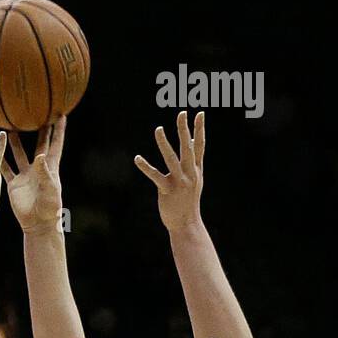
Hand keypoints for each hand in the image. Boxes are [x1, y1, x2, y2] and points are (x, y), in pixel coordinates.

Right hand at [2, 117, 65, 233]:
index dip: (58, 130)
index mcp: (50, 168)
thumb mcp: (49, 189)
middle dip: (39, 129)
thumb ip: (44, 172)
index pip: (55, 144)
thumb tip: (40, 155)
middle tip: (36, 113)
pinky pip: (6, 169)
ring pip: (19, 154)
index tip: (61, 114)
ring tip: (11, 127)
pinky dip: (0, 160)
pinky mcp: (14, 184)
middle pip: (39, 144)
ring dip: (15, 142)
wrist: (37, 224)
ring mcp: (25, 176)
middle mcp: (38, 169)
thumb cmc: (49, 208)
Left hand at [134, 111, 204, 231]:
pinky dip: (145, 167)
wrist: (186, 224)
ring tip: (158, 129)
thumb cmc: (188, 201)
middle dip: (184, 130)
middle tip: (182, 113)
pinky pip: (155, 176)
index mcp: (196, 169)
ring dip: (164, 143)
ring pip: (171, 158)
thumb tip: (191, 141)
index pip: (200, 145)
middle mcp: (189, 173)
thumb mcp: (195, 179)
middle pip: (187, 147)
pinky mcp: (167, 190)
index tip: (200, 113)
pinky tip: (137, 158)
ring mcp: (179, 182)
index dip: (200, 129)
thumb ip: (193, 161)